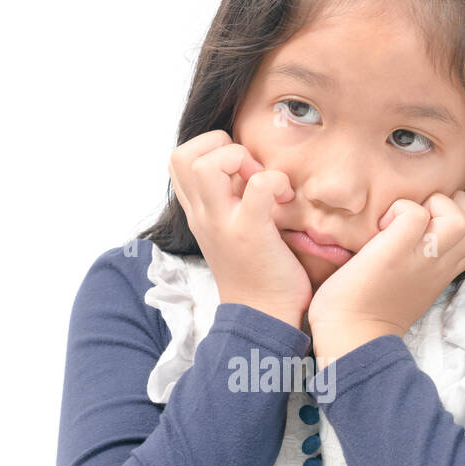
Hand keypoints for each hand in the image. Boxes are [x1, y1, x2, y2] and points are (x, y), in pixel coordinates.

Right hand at [168, 131, 312, 330]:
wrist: (264, 318)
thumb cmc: (257, 274)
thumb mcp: (230, 231)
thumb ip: (229, 200)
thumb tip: (247, 168)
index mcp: (198, 213)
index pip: (178, 160)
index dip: (211, 151)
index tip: (240, 173)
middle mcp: (203, 216)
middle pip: (182, 155)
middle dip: (221, 147)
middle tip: (250, 173)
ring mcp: (223, 224)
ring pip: (206, 163)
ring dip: (239, 158)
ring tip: (263, 183)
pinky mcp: (250, 233)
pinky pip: (258, 185)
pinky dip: (276, 181)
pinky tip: (285, 199)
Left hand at [308, 190, 464, 360]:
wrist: (349, 336)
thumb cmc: (369, 309)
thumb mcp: (411, 284)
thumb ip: (424, 260)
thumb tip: (417, 230)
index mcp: (445, 270)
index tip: (434, 221)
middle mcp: (441, 264)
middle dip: (459, 204)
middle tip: (424, 215)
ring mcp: (422, 259)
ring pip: (461, 217)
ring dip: (433, 204)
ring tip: (403, 221)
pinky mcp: (396, 252)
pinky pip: (414, 212)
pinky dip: (398, 209)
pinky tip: (381, 227)